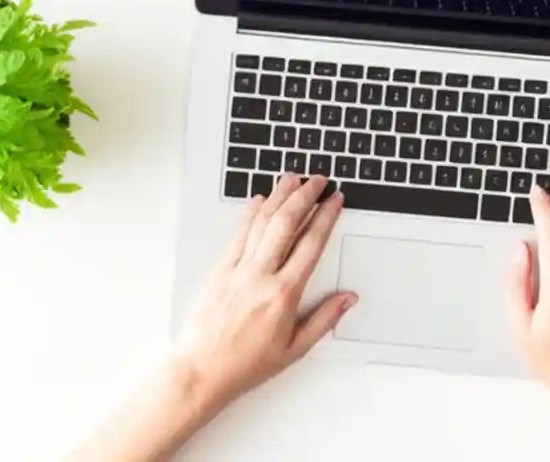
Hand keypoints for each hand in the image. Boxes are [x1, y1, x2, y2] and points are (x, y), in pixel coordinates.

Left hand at [173, 174, 356, 406]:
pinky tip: (259, 200)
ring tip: (292, 179)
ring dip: (279, 196)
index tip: (335, 201)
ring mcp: (237, 270)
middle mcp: (260, 276)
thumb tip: (348, 298)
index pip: (311, 244)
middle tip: (317, 181)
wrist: (201, 370)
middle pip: (287, 223)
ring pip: (262, 222)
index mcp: (284, 294)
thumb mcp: (295, 348)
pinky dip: (251, 213)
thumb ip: (324, 319)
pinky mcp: (219, 270)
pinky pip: (238, 234)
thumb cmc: (245, 364)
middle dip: (305, 196)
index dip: (326, 217)